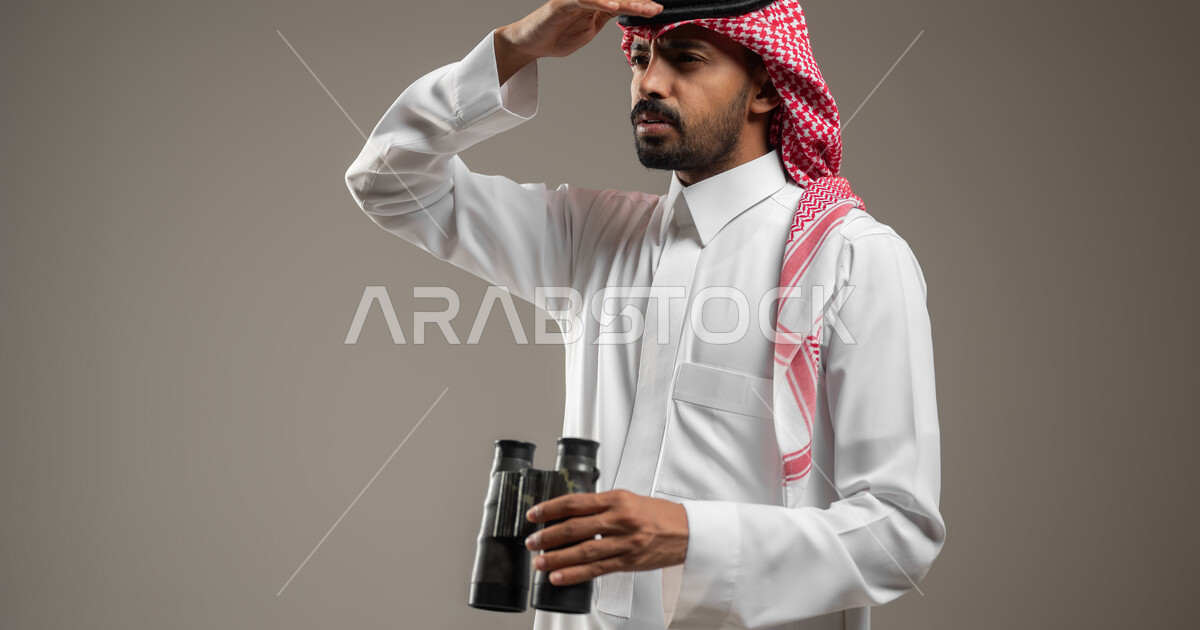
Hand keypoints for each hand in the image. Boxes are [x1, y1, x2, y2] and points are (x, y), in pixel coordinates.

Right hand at [495, 0, 662, 82]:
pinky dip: (599, 2)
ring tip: (643, 8)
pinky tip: (614, 7)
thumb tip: (622, 17)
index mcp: (596, 6)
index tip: (657, 11)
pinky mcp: (561, 3)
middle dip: (638, 3)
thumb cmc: (555, 36)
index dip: (639, 7)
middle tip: (656, 8)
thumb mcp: (587, 31)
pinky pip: (583, 0)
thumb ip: (602, 21)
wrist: (528, 43)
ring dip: (625, 2)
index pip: (622, 4)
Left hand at [523, 489, 688, 585]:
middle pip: (575, 528)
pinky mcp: (629, 562)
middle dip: (548, 536)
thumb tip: (571, 512)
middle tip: (532, 541)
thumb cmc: (659, 515)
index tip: (534, 515)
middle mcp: (619, 519)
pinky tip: (559, 576)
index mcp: (617, 499)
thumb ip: (602, 505)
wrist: (687, 531)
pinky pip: (597, 570)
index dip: (550, 509)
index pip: (575, 502)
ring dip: (557, 558)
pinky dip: (575, 574)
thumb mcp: (629, 499)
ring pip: (583, 551)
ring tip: (539, 561)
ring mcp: (624, 542)